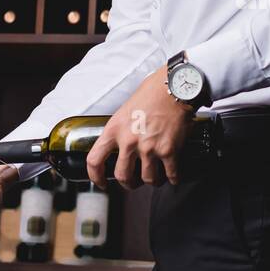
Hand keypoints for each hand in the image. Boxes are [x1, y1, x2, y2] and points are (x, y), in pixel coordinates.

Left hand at [86, 65, 191, 190]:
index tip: (102, 182)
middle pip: (123, 176)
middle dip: (129, 183)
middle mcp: (129, 141)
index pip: (95, 160)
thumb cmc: (152, 93)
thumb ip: (120, 129)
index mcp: (114, 129)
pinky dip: (173, 178)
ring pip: (148, 179)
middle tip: (134, 182)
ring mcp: (149, 147)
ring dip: (153, 181)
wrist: (175, 87)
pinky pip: (170, 174)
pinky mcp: (169, 150)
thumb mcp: (125, 110)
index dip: (96, 177)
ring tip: (156, 177)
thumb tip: (121, 144)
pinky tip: (174, 175)